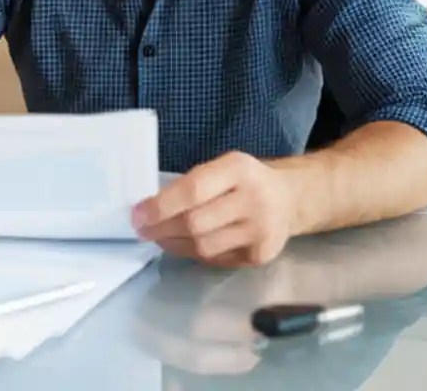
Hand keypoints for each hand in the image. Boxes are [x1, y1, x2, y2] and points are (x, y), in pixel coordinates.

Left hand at [132, 151, 293, 266]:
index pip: (193, 190)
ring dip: (174, 243)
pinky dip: (194, 253)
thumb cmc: (245, 181)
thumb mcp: (223, 167)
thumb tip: (149, 208)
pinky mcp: (260, 256)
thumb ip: (192, 184)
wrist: (289, 200)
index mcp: (239, 169)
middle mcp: (253, 200)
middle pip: (196, 223)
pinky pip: (216, 259)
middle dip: (162, 228)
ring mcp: (260, 231)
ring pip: (203, 246)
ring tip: (160, 237)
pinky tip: (186, 244)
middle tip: (142, 230)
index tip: (137, 215)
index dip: (161, 206)